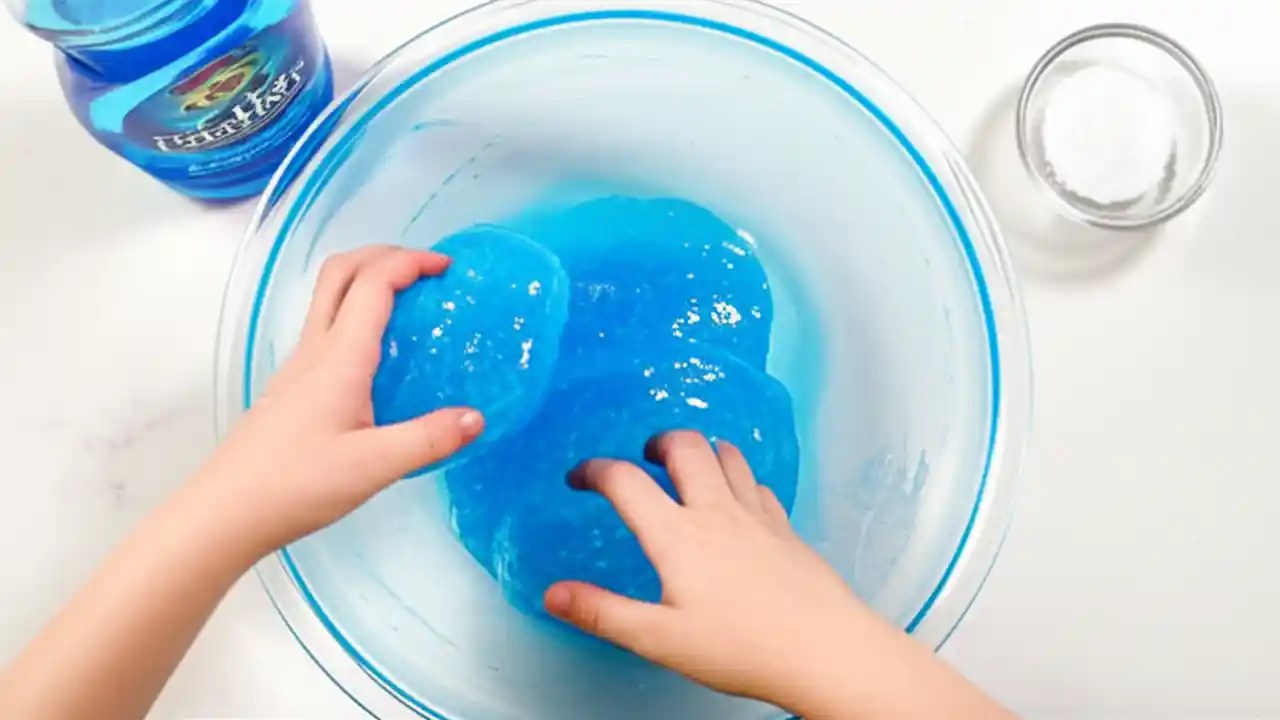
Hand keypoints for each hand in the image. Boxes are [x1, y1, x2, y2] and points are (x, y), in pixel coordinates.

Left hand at [196, 246, 484, 555]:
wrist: (227, 511)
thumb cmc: (296, 484)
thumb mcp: (374, 467)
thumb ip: (428, 440)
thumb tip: (476, 418)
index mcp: (340, 357)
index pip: (374, 282)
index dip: (411, 262)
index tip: (447, 268)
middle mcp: (317, 350)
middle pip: (342, 272)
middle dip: (385, 255)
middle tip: (426, 270)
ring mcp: (300, 367)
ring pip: (330, 298)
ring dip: (369, 281)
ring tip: (410, 303)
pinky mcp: (295, 388)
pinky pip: (329, 329)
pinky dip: (358, 315)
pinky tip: (382, 355)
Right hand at [544, 431, 872, 713]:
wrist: (824, 650)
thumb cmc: (742, 647)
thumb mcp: (659, 639)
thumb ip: (603, 613)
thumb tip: (552, 594)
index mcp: (677, 536)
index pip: (625, 482)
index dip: (594, 471)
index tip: (579, 478)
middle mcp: (716, 511)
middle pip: (685, 445)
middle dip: (658, 442)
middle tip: (644, 458)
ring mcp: (756, 514)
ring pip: (726, 453)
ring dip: (701, 449)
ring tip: (687, 467)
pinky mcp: (784, 525)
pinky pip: (756, 482)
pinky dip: (737, 476)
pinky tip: (735, 499)